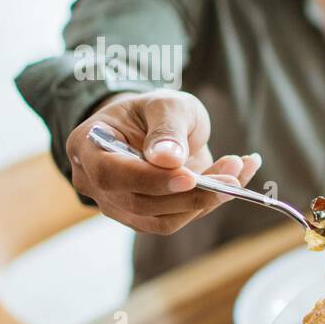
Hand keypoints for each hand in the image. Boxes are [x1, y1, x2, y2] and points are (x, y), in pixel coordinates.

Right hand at [64, 90, 261, 234]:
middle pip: (142, 203)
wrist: (156, 126)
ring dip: (208, 199)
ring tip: (238, 167)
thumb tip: (168, 160)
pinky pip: (181, 218)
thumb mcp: (165, 104)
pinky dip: (212, 202)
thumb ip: (166, 128)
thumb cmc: (154, 111)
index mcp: (86, 148)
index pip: (112, 175)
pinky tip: (238, 177)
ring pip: (165, 219)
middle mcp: (96, 184)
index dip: (152, 180)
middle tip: (233, 170)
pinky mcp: (148, 219)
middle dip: (192, 192)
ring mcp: (120, 206)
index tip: (191, 175)